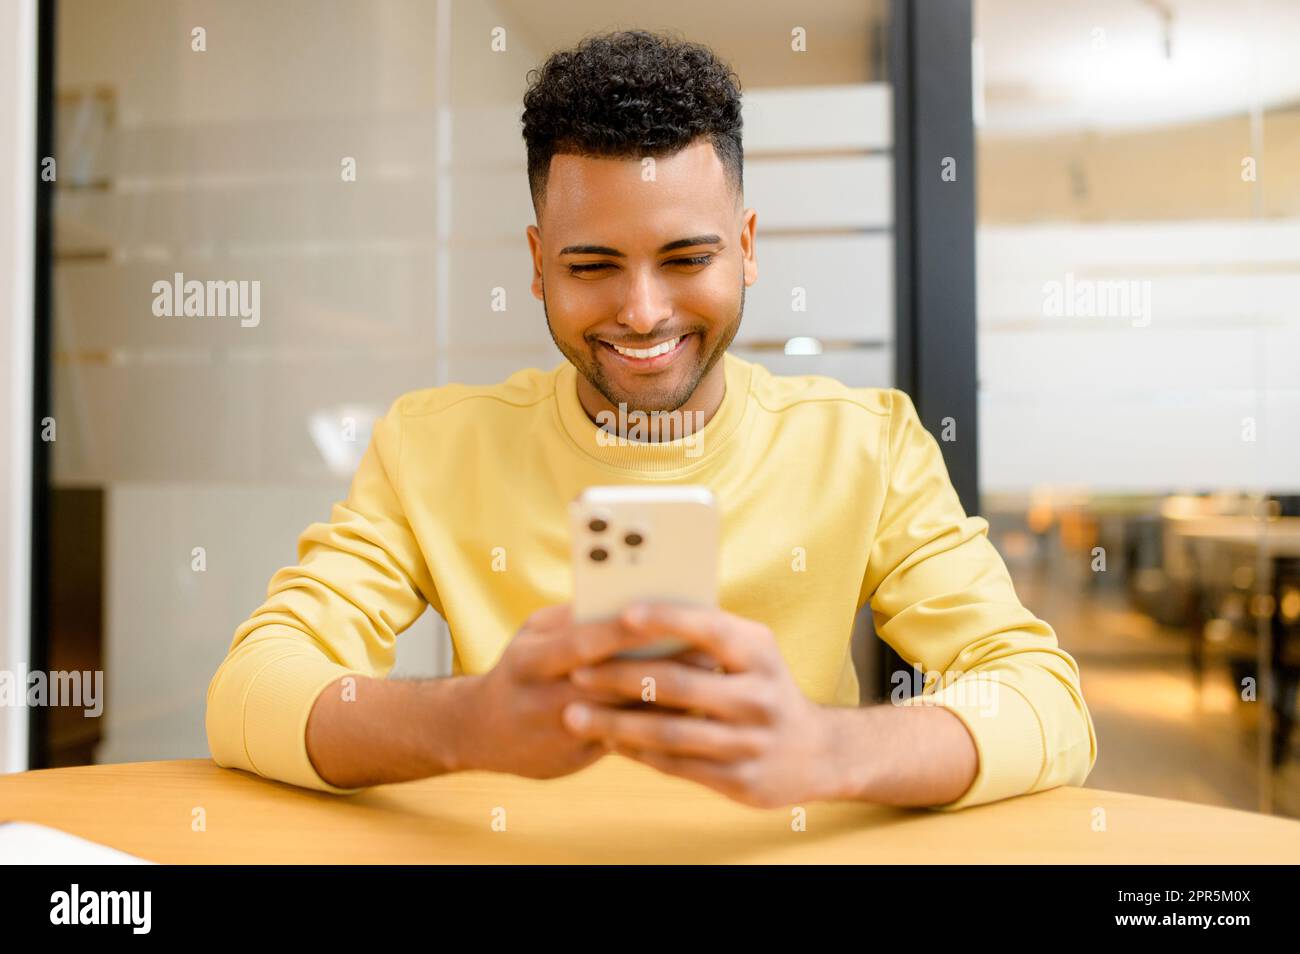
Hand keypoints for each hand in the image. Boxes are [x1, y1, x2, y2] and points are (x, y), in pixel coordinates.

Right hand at [460, 603, 697, 779]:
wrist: (481, 732)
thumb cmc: (522, 668)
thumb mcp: (534, 636)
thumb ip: (576, 620)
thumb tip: (632, 600)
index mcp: (533, 658)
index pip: (585, 641)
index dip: (626, 632)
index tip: (668, 618)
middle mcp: (545, 697)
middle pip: (614, 682)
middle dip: (663, 667)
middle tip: (710, 654)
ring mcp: (562, 730)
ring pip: (626, 715)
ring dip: (670, 700)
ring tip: (709, 683)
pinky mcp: (578, 755)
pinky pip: (627, 739)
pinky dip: (660, 724)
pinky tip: (690, 712)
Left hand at [560, 603, 841, 807]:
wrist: (816, 752)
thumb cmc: (762, 686)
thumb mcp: (751, 652)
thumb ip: (704, 634)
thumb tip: (631, 612)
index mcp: (759, 652)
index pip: (710, 628)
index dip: (667, 619)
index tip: (622, 613)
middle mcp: (759, 695)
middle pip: (679, 684)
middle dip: (621, 677)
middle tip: (577, 672)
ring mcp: (751, 741)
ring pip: (670, 733)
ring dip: (616, 723)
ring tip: (574, 714)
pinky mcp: (741, 781)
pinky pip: (677, 766)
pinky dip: (637, 753)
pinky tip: (607, 741)